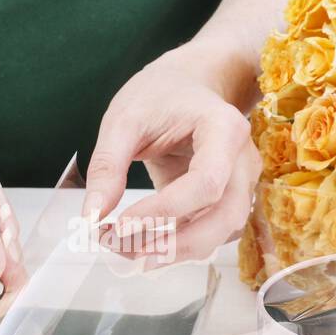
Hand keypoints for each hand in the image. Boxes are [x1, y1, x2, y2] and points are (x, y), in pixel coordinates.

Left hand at [84, 42, 260, 264]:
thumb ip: (107, 165)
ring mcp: (242, 183)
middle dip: (173, 244)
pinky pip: (211, 233)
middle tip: (121, 249)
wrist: (191, 84)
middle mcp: (243, 161)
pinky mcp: (229, 200)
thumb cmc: (161, 95)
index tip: (121, 225)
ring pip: (220, 233)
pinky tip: (143, 242)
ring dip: (174, 250)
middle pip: (223, 218)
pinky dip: (178, 246)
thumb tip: (92, 216)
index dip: (166, 211)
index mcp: (224, 130)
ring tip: (125, 249)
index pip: (205, 183)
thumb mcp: (124, 119)